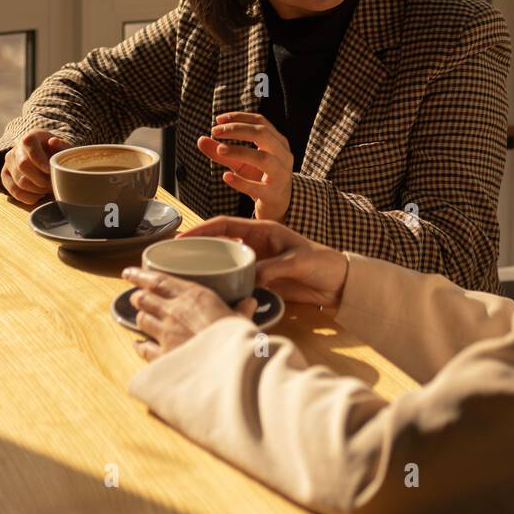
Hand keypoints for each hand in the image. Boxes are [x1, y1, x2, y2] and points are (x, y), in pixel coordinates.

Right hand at [1, 130, 71, 205]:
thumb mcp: (62, 146)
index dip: (40, 161)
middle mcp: (16, 149)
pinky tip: (39, 195)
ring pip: (19, 181)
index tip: (50, 171)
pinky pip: (14, 191)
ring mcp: (8, 163)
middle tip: (52, 184)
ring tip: (48, 189)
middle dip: (40, 179)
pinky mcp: (5, 176)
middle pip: (23, 166)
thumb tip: (53, 142)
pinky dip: (29, 197)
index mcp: (31, 137)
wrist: (44, 154)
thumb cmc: (56, 151)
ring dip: (37, 190)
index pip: (30, 148)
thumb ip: (62, 145)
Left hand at [124, 265, 257, 362]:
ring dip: (139, 315)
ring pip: (142, 319)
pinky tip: (138, 344)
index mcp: (193, 295)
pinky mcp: (162, 356)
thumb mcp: (241, 319)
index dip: (141, 275)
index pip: (159, 280)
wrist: (227, 366)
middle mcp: (174, 311)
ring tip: (139, 314)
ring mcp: (165, 334)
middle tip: (136, 294)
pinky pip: (143, 348)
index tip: (130, 272)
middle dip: (138, 294)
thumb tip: (250, 302)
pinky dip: (139, 345)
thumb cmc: (236, 338)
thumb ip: (242, 309)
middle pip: (144, 298)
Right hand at [176, 214, 348, 309]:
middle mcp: (256, 244)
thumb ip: (273, 267)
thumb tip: (249, 278)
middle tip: (174, 258)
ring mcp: (257, 262)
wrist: (338, 283)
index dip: (202, 228)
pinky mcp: (260, 280)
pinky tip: (209, 290)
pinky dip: (222, 282)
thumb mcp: (297, 261)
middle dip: (197, 246)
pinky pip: (235, 278)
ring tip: (184, 274)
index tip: (182, 237)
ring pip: (225, 260)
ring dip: (207, 264)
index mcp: (263, 230)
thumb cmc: (322, 263)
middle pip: (219, 240)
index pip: (225, 224)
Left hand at [197, 112, 292, 220]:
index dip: (239, 117)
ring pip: (262, 158)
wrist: (278, 205)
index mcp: (278, 142)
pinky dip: (240, 182)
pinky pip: (256, 187)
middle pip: (262, 134)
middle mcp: (283, 155)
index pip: (260, 121)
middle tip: (215, 131)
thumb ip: (222, 152)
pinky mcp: (273, 194)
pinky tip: (225, 177)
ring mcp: (280, 175)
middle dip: (237, 129)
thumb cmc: (260, 178)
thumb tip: (200, 139)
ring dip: (239, 151)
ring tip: (219, 150)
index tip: (218, 120)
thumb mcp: (240, 163)